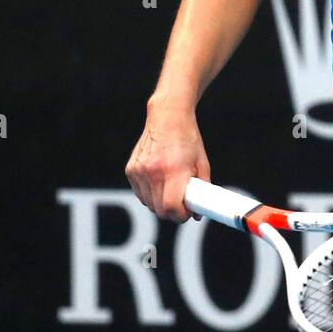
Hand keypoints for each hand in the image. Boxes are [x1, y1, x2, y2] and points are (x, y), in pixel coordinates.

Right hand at [126, 101, 211, 222]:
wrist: (168, 116)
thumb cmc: (187, 138)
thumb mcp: (202, 162)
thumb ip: (202, 188)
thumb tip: (198, 212)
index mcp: (173, 169)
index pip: (171, 207)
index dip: (181, 215)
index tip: (188, 212)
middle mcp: (153, 171)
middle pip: (159, 210)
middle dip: (172, 212)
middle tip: (182, 203)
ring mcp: (139, 171)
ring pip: (149, 204)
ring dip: (160, 203)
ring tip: (171, 187)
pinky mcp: (130, 170)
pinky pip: (140, 193)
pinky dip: (150, 193)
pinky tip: (159, 181)